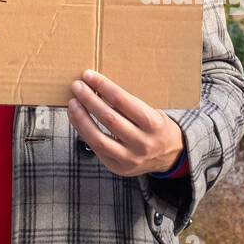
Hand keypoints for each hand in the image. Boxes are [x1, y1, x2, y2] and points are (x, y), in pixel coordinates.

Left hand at [67, 69, 183, 177]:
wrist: (171, 155)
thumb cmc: (157, 127)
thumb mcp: (152, 112)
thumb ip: (129, 105)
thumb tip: (98, 88)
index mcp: (153, 123)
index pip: (122, 101)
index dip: (103, 86)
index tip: (89, 76)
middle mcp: (142, 142)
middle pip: (109, 118)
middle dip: (89, 99)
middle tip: (77, 86)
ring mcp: (130, 158)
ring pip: (98, 138)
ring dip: (81, 118)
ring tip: (73, 103)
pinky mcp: (118, 167)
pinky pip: (96, 149)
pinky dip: (84, 132)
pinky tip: (77, 120)